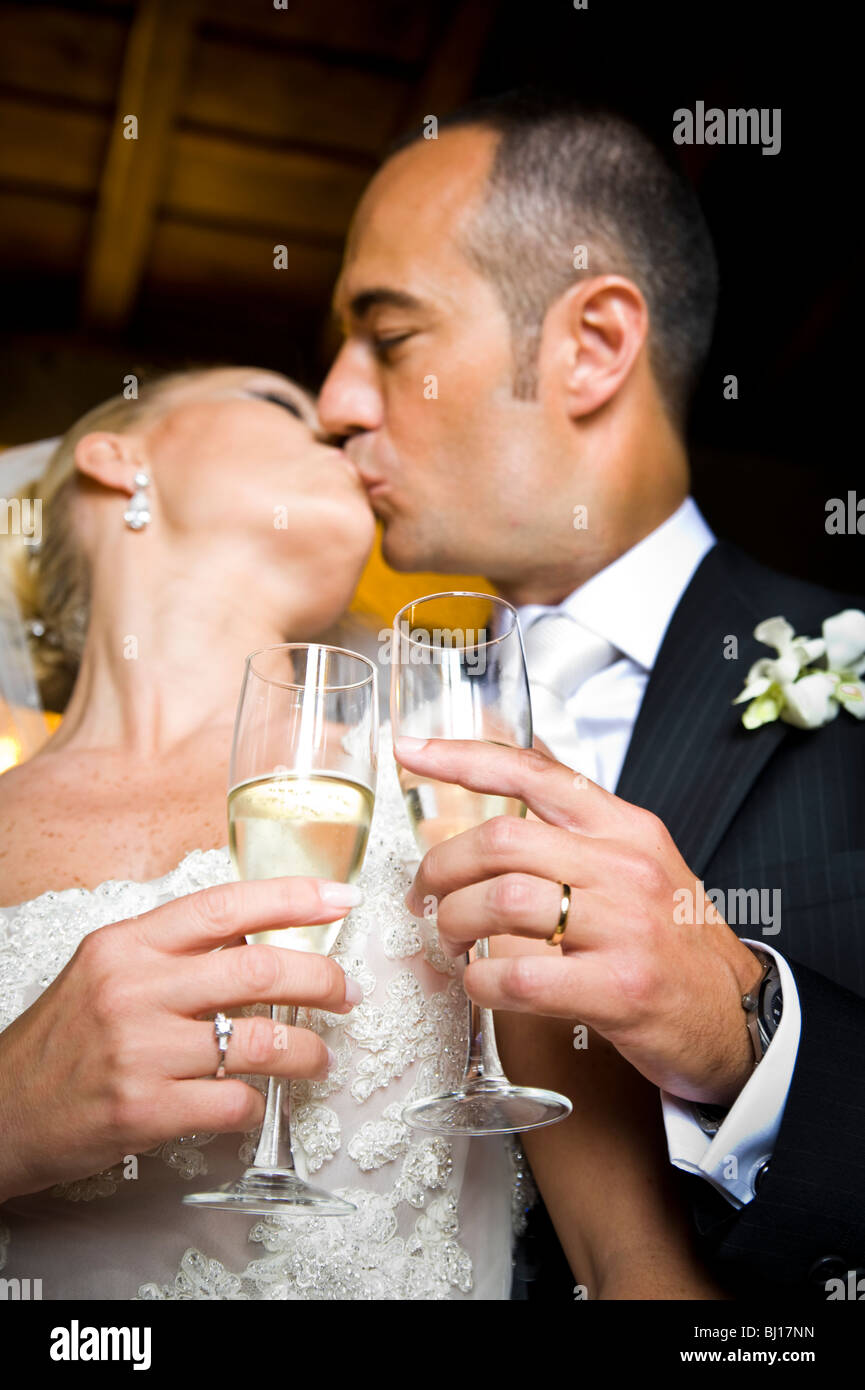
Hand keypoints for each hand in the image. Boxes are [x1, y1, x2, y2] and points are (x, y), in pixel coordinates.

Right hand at [0, 877, 359, 1201]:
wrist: (0, 1112)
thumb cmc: (62, 1040)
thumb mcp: (105, 970)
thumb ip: (173, 951)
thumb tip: (256, 937)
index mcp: (128, 944)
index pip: (226, 905)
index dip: (293, 898)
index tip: (340, 899)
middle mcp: (134, 989)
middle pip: (258, 972)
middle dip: (321, 980)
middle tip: (346, 992)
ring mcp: (139, 1051)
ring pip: (258, 1043)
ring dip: (306, 1052)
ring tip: (318, 1058)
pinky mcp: (143, 1111)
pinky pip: (232, 1103)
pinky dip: (257, 1104)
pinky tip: (254, 1102)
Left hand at [396, 736, 761, 1105]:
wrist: (741, 1016)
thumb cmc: (673, 941)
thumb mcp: (638, 864)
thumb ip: (577, 831)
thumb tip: (505, 793)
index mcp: (625, 827)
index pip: (534, 770)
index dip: (463, 757)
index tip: (411, 752)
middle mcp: (625, 866)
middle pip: (502, 839)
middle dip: (441, 866)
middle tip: (424, 894)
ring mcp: (624, 926)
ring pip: (502, 901)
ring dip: (454, 923)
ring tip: (450, 941)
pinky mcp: (619, 988)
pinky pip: (519, 976)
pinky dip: (480, 982)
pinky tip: (480, 986)